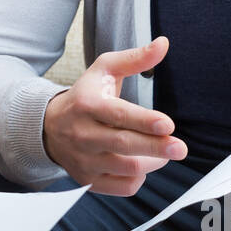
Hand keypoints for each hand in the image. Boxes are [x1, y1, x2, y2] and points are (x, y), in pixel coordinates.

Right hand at [41, 36, 186, 194]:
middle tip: (180, 148)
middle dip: (156, 147)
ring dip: (152, 161)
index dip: (144, 121)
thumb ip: (135, 59)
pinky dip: (138, 178)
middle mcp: (83, 134)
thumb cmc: (85, 96)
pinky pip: (121, 186)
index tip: (167, 124)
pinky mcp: (87, 179)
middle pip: (124, 145)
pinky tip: (142, 164)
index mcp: (87, 104)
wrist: (49, 127)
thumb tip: (163, 44)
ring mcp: (84, 159)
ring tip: (165, 152)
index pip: (118, 115)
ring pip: (126, 168)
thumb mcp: (104, 70)